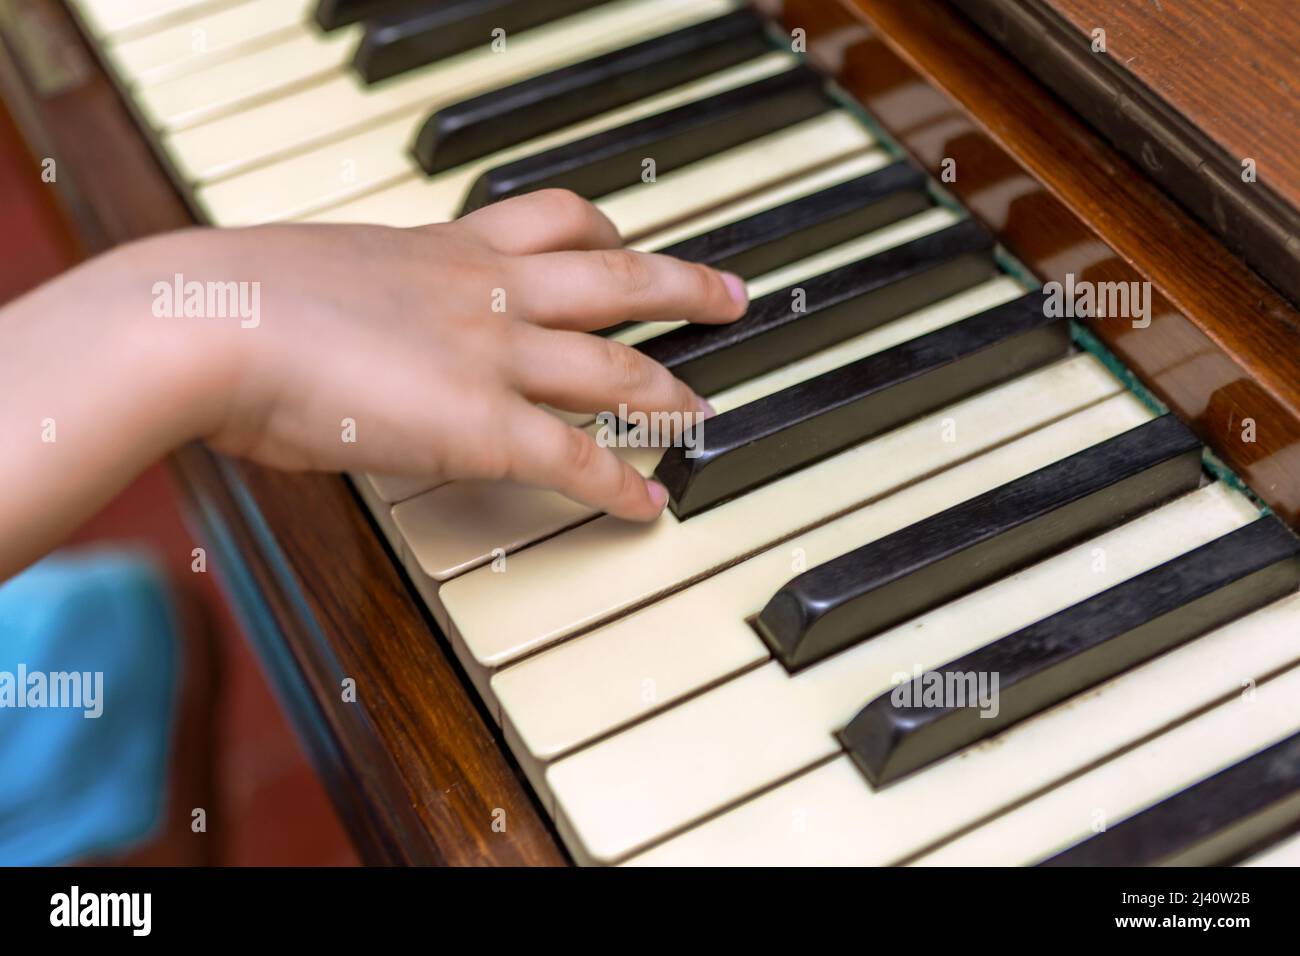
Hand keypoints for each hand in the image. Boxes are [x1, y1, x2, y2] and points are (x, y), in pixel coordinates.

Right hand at [0, 190, 746, 576]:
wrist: (210, 321)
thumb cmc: (236, 299)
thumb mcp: (319, 274)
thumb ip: (362, 295)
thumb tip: (352, 321)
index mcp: (446, 247)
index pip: (554, 221)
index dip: (606, 233)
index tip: (629, 240)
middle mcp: (487, 291)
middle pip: (617, 277)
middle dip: (681, 287)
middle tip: (727, 295)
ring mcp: (493, 355)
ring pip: (616, 364)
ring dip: (670, 389)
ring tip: (705, 411)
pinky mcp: (484, 424)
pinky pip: (576, 458)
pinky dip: (619, 485)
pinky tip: (648, 506)